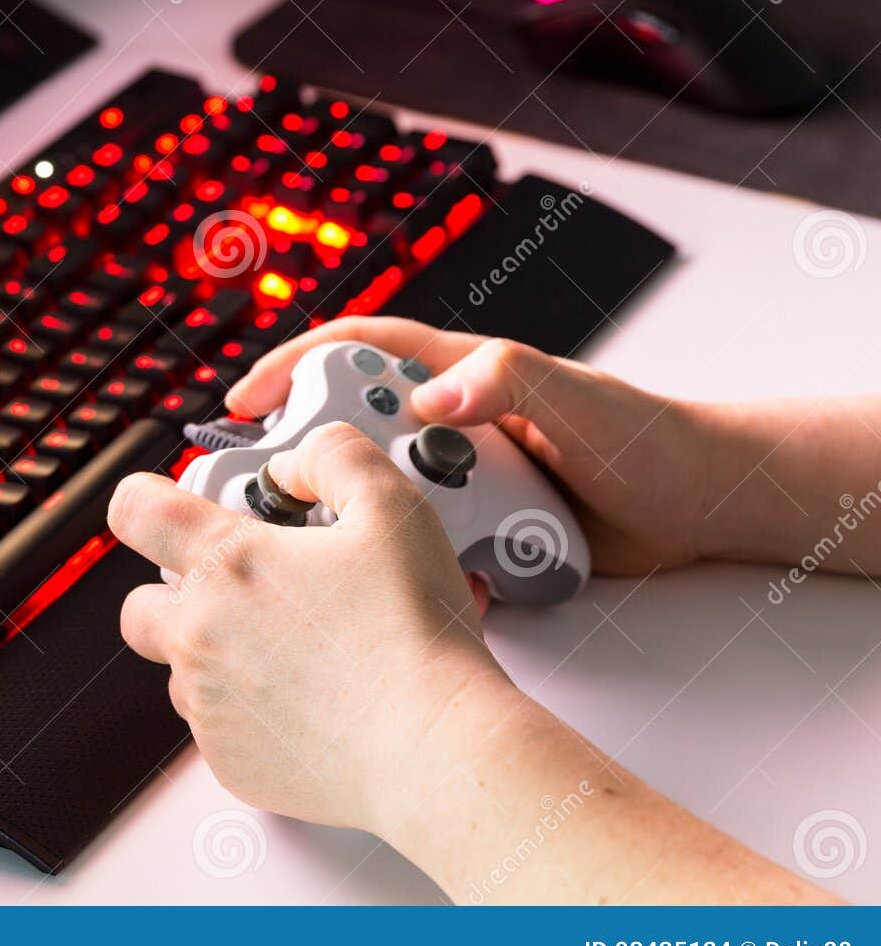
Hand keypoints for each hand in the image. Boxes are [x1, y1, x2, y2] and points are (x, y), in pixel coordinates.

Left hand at [107, 420, 505, 833]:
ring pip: (181, 671)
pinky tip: (308, 702)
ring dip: (217, 656)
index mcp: (227, 565)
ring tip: (293, 652)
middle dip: (179, 593)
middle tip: (244, 594)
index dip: (146, 499)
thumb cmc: (414, 636)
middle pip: (139, 604)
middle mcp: (199, 635)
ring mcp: (209, 703)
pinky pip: (217, 728)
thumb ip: (335, 458)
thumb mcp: (392, 508)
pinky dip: (249, 712)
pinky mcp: (229, 762)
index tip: (166, 507)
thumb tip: (296, 465)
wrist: (434, 748)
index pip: (135, 510)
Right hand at [225, 316, 714, 573]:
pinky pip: (425, 549)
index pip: (359, 351)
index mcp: (462, 377)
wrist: (699, 505)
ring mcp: (463, 480)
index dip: (294, 366)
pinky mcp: (480, 530)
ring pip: (382, 500)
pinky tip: (414, 594)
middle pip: (351, 432)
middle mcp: (450, 425)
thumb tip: (431, 399)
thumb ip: (507, 381)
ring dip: (357, 527)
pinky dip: (411, 571)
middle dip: (303, 460)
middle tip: (266, 497)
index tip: (245, 399)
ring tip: (333, 557)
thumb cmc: (648, 437)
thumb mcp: (577, 400)